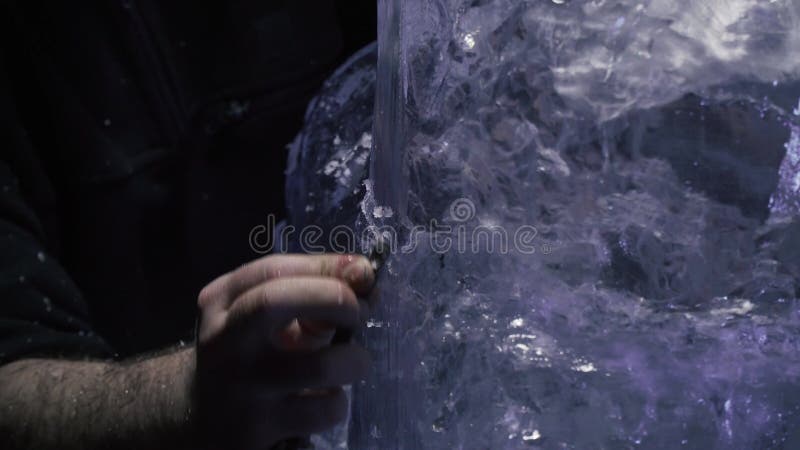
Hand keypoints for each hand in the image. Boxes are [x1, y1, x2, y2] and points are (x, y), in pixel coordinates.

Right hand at [194, 254, 375, 448]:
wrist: (203, 416)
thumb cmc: (253, 352)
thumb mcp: (270, 316)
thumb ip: (313, 290)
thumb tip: (365, 274)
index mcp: (222, 301)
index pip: (274, 269)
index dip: (327, 266)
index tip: (361, 272)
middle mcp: (225, 339)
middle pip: (275, 300)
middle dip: (335, 297)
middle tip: (359, 313)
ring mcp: (240, 385)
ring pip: (318, 366)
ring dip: (354, 359)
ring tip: (353, 362)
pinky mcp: (257, 428)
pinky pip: (322, 409)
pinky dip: (338, 401)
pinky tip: (326, 398)